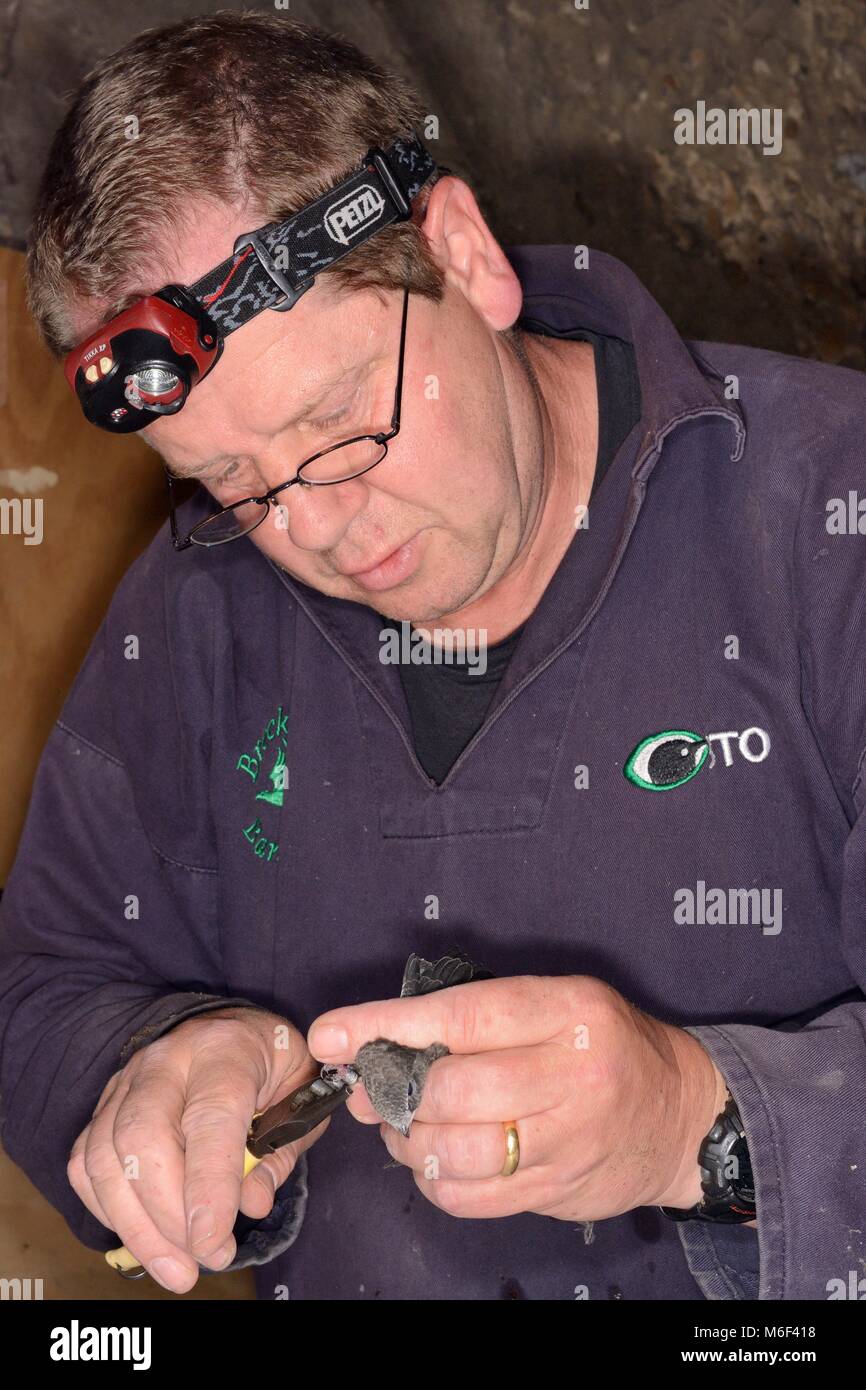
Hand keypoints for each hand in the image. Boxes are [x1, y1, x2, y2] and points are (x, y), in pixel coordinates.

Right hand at [68, 1008, 327, 1292]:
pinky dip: (109, 1209)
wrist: (231, 1028)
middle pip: (143, 1137)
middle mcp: (168, 1059)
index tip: (212, 1244)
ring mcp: (128, 1079)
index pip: (211, 1117)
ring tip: (176, 1269)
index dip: (208, 1186)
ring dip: (136, 1225)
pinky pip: (86, 1163)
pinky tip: (144, 1238)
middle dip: (167, 1215)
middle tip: (201, 1260)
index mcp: (227, 1048)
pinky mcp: (104, 1104)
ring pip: (105, 1156)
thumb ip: (281, 1150)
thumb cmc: (273, 1065)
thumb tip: (252, 1203)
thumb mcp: (301, 1095)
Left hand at [308, 975, 727, 1222]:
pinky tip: (432, 1161)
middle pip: (455, 1090)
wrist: (680, 1115)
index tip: (331, 1034)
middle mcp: (572, 1075)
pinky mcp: (560, 1193)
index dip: (388, 1025)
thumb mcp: (556, 1003)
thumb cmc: (600, 1044)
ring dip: (408, 1140)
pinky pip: (473, 1197)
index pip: (463, 1016)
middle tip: (369, 1090)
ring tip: (401, 1126)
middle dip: (396, 1091)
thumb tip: (377, 1046)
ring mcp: (569, 1141)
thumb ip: (479, 1017)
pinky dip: (435, 1181)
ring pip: (458, 1150)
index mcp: (569, 1010)